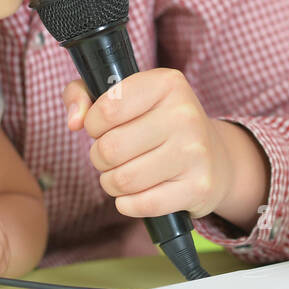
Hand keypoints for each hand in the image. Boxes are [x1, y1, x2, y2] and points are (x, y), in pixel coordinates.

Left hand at [62, 69, 233, 219]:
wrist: (214, 158)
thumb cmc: (157, 124)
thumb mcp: (125, 95)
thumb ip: (83, 94)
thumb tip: (74, 121)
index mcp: (167, 83)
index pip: (106, 109)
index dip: (93, 124)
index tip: (104, 126)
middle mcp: (185, 114)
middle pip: (110, 148)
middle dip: (100, 157)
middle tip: (112, 154)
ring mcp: (194, 152)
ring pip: (122, 179)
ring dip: (112, 182)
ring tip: (124, 172)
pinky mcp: (198, 187)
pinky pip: (141, 204)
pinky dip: (129, 203)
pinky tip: (137, 193)